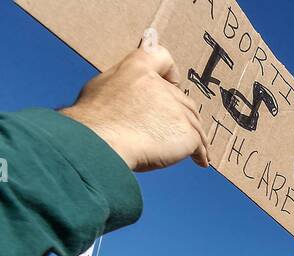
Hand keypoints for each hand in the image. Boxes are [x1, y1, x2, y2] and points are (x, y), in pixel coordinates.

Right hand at [59, 44, 208, 171]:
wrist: (101, 142)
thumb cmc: (93, 122)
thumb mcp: (102, 88)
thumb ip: (123, 82)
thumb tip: (131, 80)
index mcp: (138, 69)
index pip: (161, 57)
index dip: (169, 71)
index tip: (174, 83)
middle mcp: (161, 86)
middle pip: (182, 100)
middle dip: (182, 116)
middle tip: (178, 131)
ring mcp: (176, 109)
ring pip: (193, 123)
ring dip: (195, 137)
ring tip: (195, 151)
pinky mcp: (187, 132)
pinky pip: (199, 144)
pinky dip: (200, 153)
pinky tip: (200, 161)